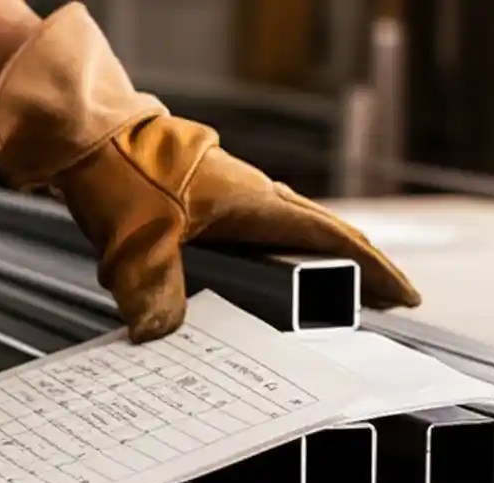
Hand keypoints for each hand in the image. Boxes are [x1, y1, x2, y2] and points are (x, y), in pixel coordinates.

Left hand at [0, 3, 419, 341]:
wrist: (88, 135)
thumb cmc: (119, 174)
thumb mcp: (135, 243)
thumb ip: (151, 293)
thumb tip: (158, 337)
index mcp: (254, 204)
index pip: (333, 239)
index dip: (373, 270)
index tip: (405, 296)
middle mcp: (255, 197)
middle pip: (326, 235)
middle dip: (362, 269)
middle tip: (390, 302)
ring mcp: (237, 196)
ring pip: (298, 232)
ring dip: (326, 262)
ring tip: (347, 297)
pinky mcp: (213, 202)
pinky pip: (266, 232)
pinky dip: (287, 255)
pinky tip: (277, 278)